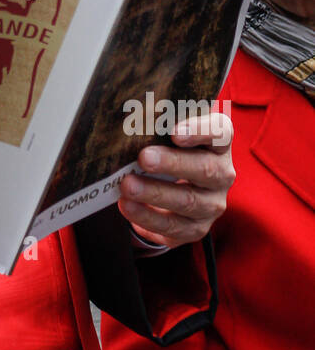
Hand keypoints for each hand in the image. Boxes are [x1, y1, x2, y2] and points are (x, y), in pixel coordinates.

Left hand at [118, 111, 234, 247]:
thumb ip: (157, 126)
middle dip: (172, 164)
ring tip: (127, 186)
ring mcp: (212, 204)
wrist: (177, 184)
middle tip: (143, 158)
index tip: (174, 132)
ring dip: (155, 193)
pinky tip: (128, 206)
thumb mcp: (168, 135)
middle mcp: (222, 174)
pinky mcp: (196, 228)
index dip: (199, 131)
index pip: (220, 133)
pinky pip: (174, 227)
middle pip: (205, 169)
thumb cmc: (169, 149)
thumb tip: (128, 121)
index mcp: (219, 144)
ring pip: (189, 202)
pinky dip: (148, 217)